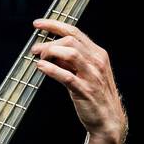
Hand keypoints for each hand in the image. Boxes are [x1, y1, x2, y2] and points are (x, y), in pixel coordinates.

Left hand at [31, 18, 127, 143]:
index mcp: (97, 54)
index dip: (54, 25)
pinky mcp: (85, 90)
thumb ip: (70, 61)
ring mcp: (92, 75)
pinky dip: (51, 69)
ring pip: (70, 53)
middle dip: (49, 42)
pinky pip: (67, 76)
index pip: (74, 32)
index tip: (38, 24)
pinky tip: (41, 67)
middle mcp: (97, 61)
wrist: (108, 119)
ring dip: (50, 52)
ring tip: (38, 58)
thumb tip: (51, 50)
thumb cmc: (95, 96)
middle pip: (71, 40)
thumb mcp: (84, 73)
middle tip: (35, 50)